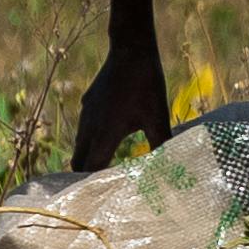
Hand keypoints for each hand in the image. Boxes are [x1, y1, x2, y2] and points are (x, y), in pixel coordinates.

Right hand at [68, 33, 173, 176]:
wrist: (130, 50)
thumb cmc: (146, 85)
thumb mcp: (157, 117)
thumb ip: (161, 144)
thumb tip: (170, 166)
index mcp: (103, 136)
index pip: (90, 171)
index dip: (94, 187)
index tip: (101, 199)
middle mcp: (88, 128)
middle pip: (79, 162)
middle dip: (87, 176)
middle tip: (101, 189)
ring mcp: (85, 114)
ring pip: (80, 145)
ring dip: (89, 157)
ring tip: (104, 168)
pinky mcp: (88, 103)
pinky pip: (85, 128)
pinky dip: (91, 139)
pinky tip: (108, 137)